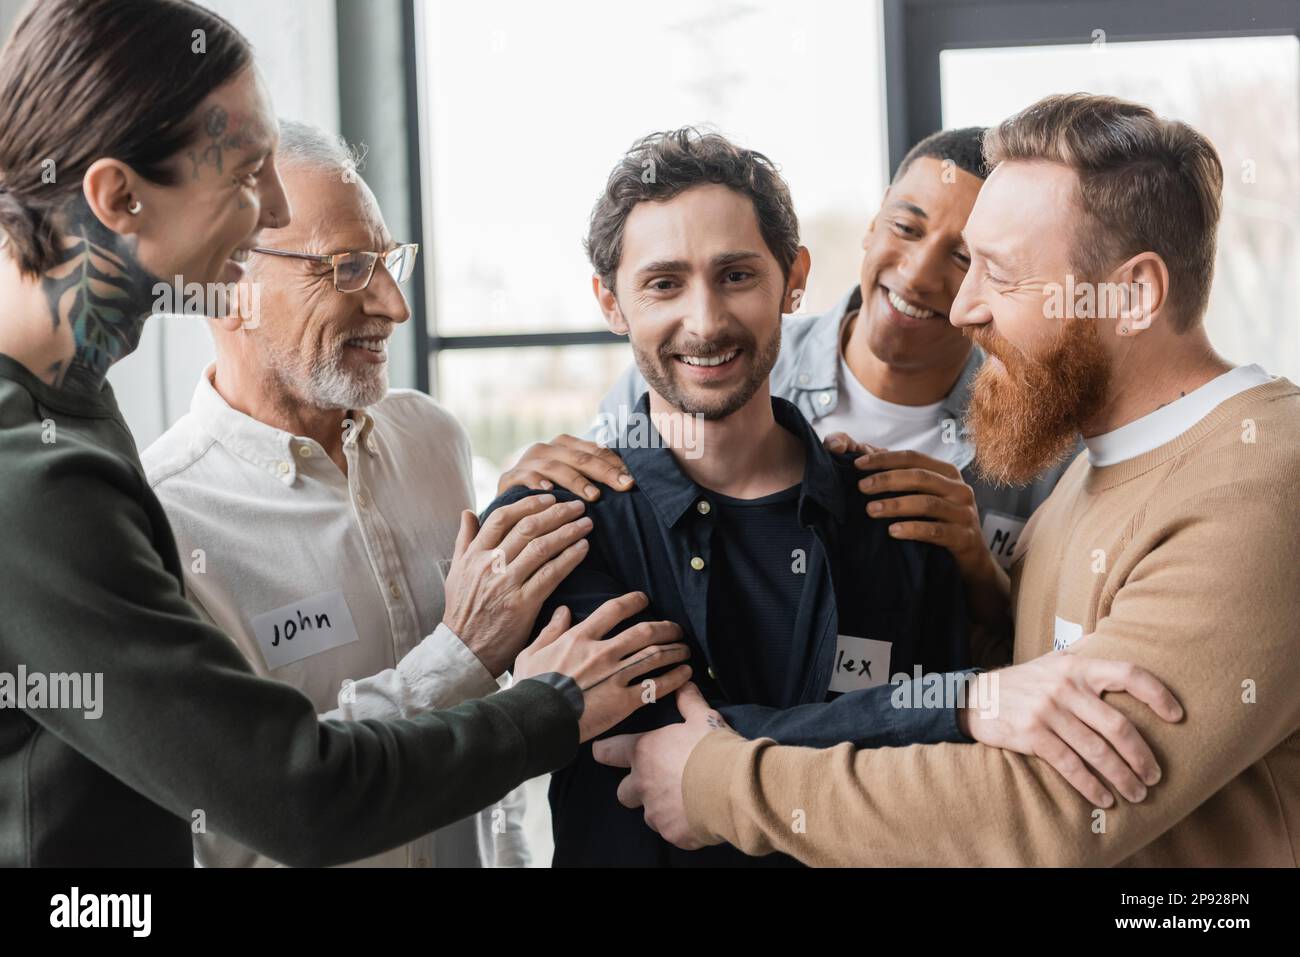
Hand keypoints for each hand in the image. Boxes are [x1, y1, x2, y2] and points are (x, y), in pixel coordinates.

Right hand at [442, 494, 592, 675]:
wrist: (464, 651)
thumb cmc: (463, 612)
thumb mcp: (456, 572)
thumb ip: (464, 540)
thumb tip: (468, 511)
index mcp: (474, 555)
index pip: (503, 517)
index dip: (529, 504)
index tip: (549, 498)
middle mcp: (489, 565)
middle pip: (527, 527)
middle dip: (556, 512)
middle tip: (576, 506)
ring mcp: (505, 584)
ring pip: (541, 547)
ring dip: (568, 531)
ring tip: (586, 523)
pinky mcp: (522, 604)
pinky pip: (550, 574)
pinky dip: (569, 558)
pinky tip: (583, 548)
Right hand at [497, 433, 633, 501]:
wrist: (510, 495)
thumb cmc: (549, 489)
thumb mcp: (572, 476)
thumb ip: (594, 473)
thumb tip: (630, 479)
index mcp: (565, 444)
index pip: (595, 451)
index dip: (616, 465)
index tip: (634, 481)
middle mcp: (547, 448)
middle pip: (581, 458)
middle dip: (605, 472)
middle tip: (624, 486)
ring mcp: (528, 461)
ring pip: (556, 468)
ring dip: (576, 482)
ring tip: (594, 496)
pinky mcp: (510, 477)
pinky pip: (525, 478)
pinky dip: (537, 484)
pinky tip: (550, 492)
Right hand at [514, 592, 691, 741]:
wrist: (535, 721)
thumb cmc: (530, 689)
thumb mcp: (531, 653)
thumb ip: (550, 631)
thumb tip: (563, 611)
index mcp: (580, 638)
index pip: (613, 610)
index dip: (633, 601)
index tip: (644, 600)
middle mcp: (602, 652)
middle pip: (644, 632)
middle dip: (665, 628)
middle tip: (676, 629)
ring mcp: (615, 676)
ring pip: (655, 656)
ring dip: (675, 651)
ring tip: (685, 649)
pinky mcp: (624, 701)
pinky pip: (656, 686)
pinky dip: (675, 678)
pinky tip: (685, 674)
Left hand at [593, 682, 728, 849]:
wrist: (734, 787)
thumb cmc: (713, 747)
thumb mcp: (703, 719)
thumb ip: (689, 702)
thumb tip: (684, 684)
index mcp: (644, 752)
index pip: (607, 752)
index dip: (604, 751)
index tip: (602, 752)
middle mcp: (642, 784)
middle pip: (623, 793)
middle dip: (636, 790)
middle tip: (659, 782)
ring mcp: (655, 812)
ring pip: (648, 814)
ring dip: (660, 808)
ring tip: (685, 800)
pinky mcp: (672, 833)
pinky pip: (670, 831)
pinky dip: (681, 825)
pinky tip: (698, 815)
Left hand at [825, 433, 1007, 627]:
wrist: (972, 558)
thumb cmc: (941, 520)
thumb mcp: (925, 494)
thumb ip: (900, 475)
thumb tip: (865, 452)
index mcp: (947, 473)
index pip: (913, 457)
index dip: (885, 458)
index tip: (857, 464)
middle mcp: (959, 489)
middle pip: (920, 477)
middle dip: (887, 480)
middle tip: (861, 487)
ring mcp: (964, 513)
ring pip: (926, 503)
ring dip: (895, 505)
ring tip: (871, 509)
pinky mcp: (964, 537)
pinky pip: (935, 531)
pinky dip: (912, 529)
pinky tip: (892, 531)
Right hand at [959, 652, 1183, 806]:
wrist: (976, 697)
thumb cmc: (1024, 682)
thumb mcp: (1054, 661)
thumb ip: (1085, 656)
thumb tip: (1119, 644)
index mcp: (1077, 667)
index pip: (1128, 674)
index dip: (1157, 694)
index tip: (1177, 716)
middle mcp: (1065, 687)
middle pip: (1118, 725)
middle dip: (1142, 757)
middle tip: (1155, 776)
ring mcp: (1047, 711)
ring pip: (1097, 751)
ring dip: (1122, 777)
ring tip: (1137, 793)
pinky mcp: (1032, 734)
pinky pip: (1070, 765)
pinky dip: (1090, 786)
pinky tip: (1104, 797)